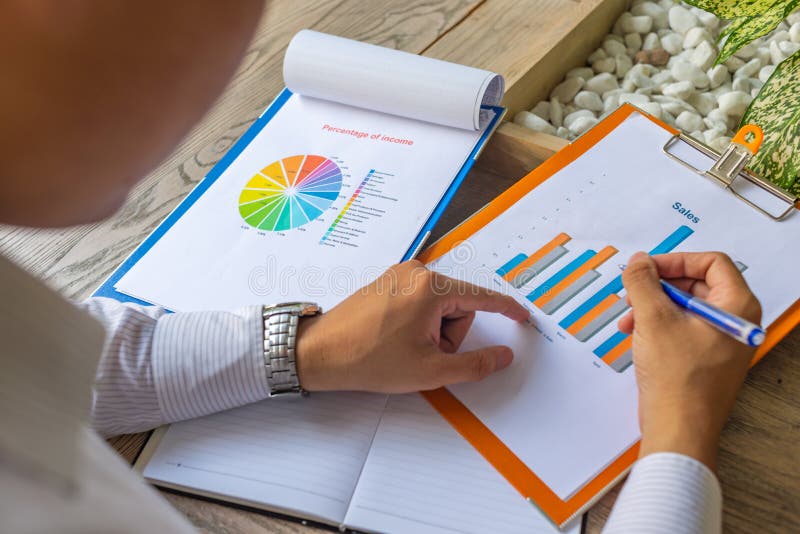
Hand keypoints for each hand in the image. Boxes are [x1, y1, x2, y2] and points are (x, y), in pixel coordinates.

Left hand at [295, 260, 529, 392]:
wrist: (319, 353)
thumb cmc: (370, 360)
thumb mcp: (430, 371)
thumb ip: (475, 364)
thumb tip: (504, 356)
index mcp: (431, 287)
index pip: (481, 297)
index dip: (505, 309)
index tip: (522, 316)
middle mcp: (416, 272)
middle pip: (458, 306)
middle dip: (449, 335)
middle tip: (424, 355)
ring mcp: (398, 275)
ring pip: (438, 306)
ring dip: (432, 331)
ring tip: (406, 349)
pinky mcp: (386, 283)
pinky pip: (419, 302)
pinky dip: (418, 323)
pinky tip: (397, 340)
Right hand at [619, 251, 761, 470]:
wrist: (678, 428)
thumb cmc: (677, 379)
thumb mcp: (653, 318)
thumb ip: (643, 282)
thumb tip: (638, 262)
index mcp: (736, 307)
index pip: (711, 263)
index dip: (676, 261)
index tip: (648, 268)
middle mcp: (735, 322)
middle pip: (697, 284)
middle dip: (659, 286)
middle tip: (634, 292)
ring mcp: (721, 342)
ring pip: (685, 307)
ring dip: (653, 307)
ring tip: (629, 320)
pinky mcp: (706, 358)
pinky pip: (682, 329)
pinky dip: (658, 326)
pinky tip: (636, 336)